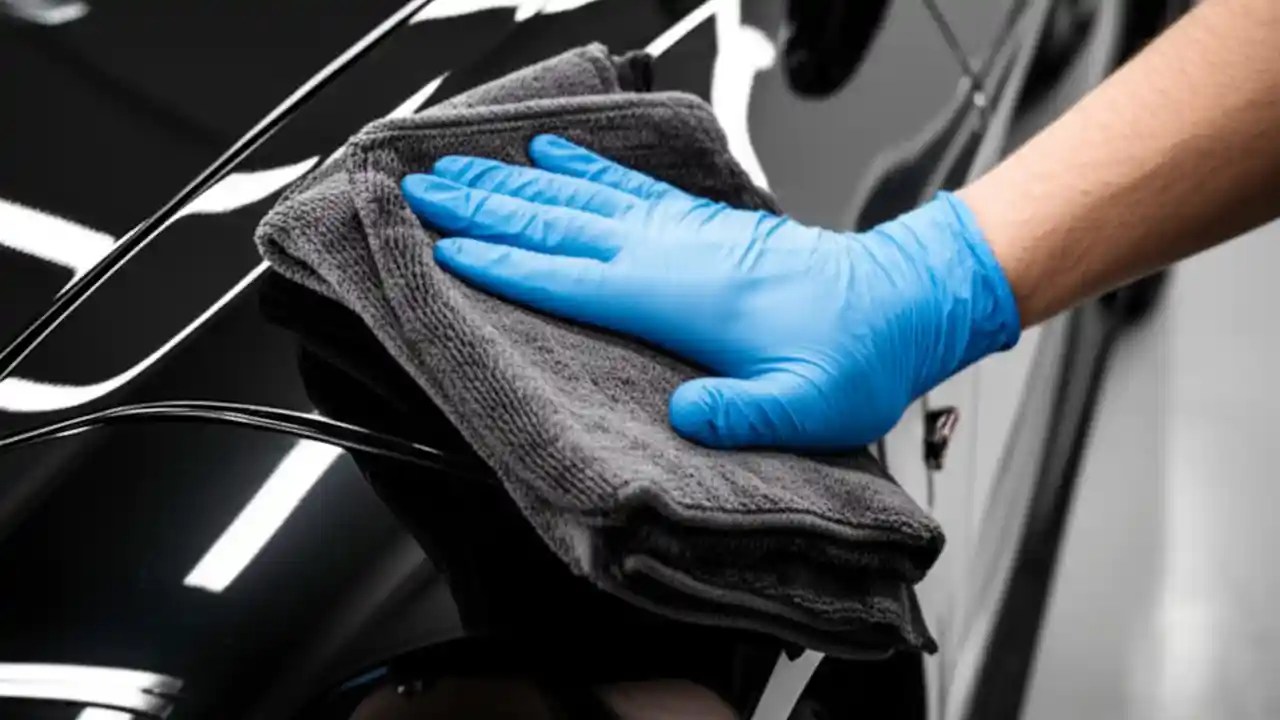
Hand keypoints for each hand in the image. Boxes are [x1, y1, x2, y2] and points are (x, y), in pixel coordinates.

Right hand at [401, 135, 1019, 449]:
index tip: (444, 248)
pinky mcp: (701, 224)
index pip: (570, 277)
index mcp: (682, 298)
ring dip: (514, 182)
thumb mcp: (810, 405)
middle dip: (482, 208)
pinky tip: (553, 152)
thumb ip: (745, 413)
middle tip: (421, 190)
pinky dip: (584, 167)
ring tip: (460, 164)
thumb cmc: (857, 355)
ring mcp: (685, 231)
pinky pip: (628, 185)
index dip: (503, 264)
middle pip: (556, 224)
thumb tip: (684, 417)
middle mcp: (672, 253)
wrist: (903, 299)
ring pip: (580, 198)